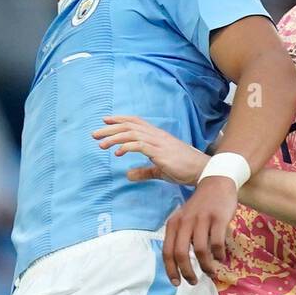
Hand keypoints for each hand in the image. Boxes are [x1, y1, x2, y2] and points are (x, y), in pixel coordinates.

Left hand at [92, 115, 207, 184]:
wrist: (201, 170)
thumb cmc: (183, 169)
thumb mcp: (160, 170)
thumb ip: (144, 171)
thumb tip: (128, 175)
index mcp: (157, 136)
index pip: (135, 122)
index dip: (120, 119)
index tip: (105, 120)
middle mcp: (156, 135)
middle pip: (129, 126)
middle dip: (110, 128)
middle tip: (94, 134)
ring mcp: (158, 142)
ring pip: (131, 133)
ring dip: (114, 138)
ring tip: (101, 144)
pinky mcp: (160, 152)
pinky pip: (140, 145)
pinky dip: (126, 147)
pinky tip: (117, 153)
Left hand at [162, 177, 236, 285]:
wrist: (217, 182)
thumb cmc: (200, 207)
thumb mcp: (184, 219)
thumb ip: (181, 238)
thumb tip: (181, 265)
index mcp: (174, 223)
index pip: (167, 252)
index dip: (170, 270)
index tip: (176, 283)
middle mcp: (185, 222)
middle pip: (181, 254)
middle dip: (187, 272)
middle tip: (194, 281)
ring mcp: (201, 219)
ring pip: (200, 251)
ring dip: (206, 266)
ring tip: (211, 272)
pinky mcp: (218, 218)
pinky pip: (217, 243)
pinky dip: (219, 255)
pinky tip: (221, 258)